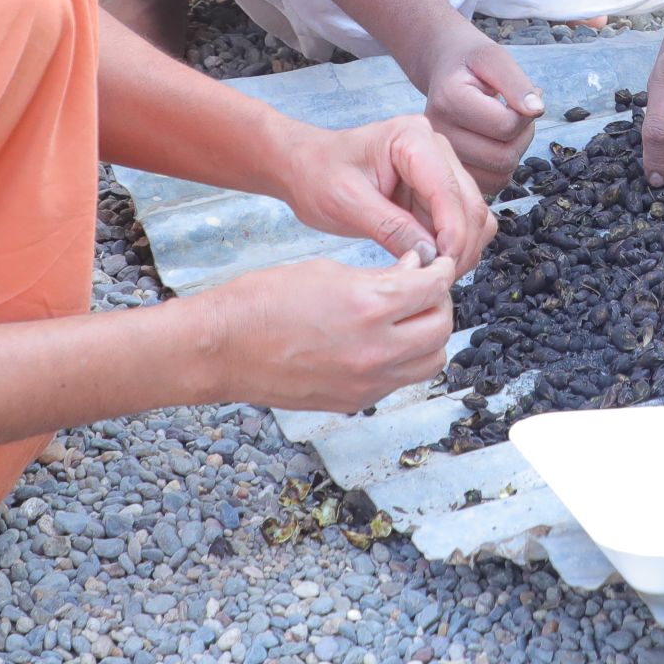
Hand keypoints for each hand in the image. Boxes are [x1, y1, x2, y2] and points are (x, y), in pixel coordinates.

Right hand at [199, 253, 457, 414]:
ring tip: (406, 317)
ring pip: (430, 361)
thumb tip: (413, 273)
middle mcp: (377, 350)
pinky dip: (402, 360)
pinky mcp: (355, 401)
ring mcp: (368, 382)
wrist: (222, 349)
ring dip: (427, 336)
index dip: (441, 269)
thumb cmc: (264, 300)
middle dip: (438, 302)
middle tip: (423, 287)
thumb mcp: (328, 271)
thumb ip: (380, 276)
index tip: (437, 263)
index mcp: (370, 306)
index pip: (434, 287)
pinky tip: (380, 341)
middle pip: (441, 328)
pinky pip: (399, 381)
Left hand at [276, 113, 493, 274]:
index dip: (452, 231)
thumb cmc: (317, 175)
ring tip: (434, 275)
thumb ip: (390, 227)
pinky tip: (431, 265)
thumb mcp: (347, 203)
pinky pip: (459, 222)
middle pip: (469, 202)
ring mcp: (439, 168)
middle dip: (460, 245)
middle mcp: (434, 147)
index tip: (443, 266)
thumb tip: (430, 257)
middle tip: (438, 280)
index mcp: (411, 138)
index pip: (447, 188)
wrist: (304, 167)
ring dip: (461, 249)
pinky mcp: (436, 190)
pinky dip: (453, 247)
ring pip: (472, 215)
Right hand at [421, 28, 544, 189]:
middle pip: (503, 156)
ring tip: (506, 127)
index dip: (524, 113)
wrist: (444, 70)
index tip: (520, 96)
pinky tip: (497, 143)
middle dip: (522, 136)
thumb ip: (516, 83)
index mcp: (449, 99)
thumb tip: (536, 110)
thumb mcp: (495, 58)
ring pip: (500, 176)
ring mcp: (441, 156)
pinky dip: (503, 168)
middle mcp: (438, 133)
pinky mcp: (451, 172)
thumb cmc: (472, 64)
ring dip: (514, 153)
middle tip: (517, 113)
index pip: (505, 125)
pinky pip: (492, 186)